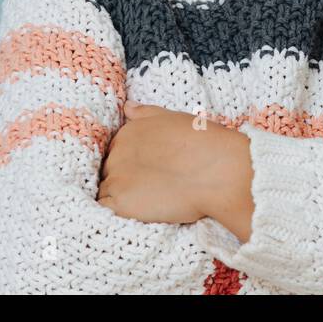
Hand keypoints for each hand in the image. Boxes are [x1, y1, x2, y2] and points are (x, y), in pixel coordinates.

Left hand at [96, 101, 238, 224]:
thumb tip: (127, 107)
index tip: (146, 174)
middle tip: (147, 191)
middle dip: (123, 180)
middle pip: (108, 170)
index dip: (130, 165)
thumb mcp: (173, 118)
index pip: (116, 151)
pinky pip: (105, 209)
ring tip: (142, 204)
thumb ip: (146, 113)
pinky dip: (114, 212)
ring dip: (118, 197)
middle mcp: (117, 151)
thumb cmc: (203, 143)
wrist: (217, 171)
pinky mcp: (120, 201)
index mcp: (129, 131)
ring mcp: (116, 177)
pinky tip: (132, 214)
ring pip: (105, 190)